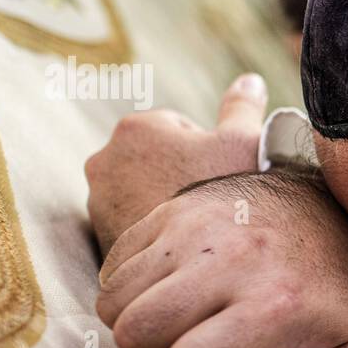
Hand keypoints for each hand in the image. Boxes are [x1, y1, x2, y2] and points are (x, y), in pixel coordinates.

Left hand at [85, 73, 268, 253]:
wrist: (204, 268)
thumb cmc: (225, 197)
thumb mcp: (245, 143)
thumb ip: (242, 107)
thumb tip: (250, 79)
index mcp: (136, 129)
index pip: (179, 128)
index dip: (209, 151)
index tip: (223, 176)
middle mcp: (104, 161)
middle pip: (156, 160)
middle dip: (181, 174)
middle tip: (212, 201)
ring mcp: (98, 202)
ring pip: (143, 193)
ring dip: (164, 202)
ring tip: (197, 226)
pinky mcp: (99, 238)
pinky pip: (132, 224)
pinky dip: (152, 229)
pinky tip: (179, 245)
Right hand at [96, 169, 347, 347]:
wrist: (318, 200)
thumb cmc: (328, 280)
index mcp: (275, 304)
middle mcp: (230, 262)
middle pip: (141, 336)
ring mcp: (194, 231)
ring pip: (117, 304)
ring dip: (134, 330)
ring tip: (169, 335)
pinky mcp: (169, 212)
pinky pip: (113, 266)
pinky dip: (124, 292)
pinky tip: (161, 299)